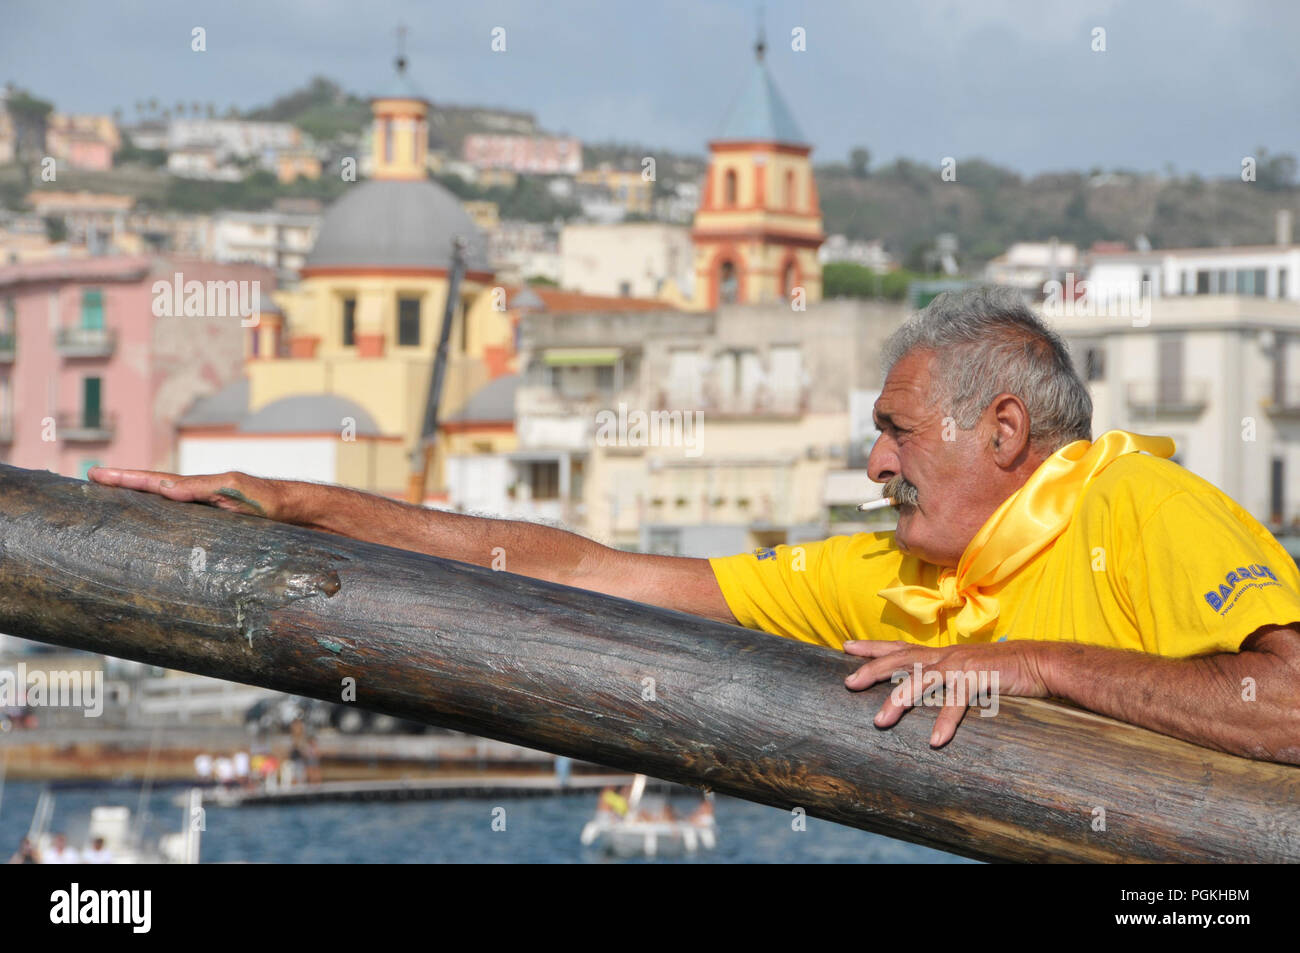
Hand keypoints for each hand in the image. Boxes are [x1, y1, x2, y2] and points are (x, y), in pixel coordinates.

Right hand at [88, 467, 291, 521]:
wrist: (296, 512)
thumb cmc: (269, 500)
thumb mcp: (236, 489)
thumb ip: (204, 488)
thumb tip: (168, 489)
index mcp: (200, 487)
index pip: (156, 481)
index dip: (127, 478)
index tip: (97, 474)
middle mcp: (199, 498)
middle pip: (154, 490)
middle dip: (124, 486)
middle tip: (93, 480)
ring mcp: (205, 512)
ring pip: (165, 507)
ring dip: (137, 504)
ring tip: (108, 501)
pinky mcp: (215, 528)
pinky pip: (181, 524)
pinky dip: (161, 522)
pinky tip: (148, 531)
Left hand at [842, 639, 1051, 747]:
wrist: (1039, 662)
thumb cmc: (1004, 669)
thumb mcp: (967, 670)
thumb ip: (946, 677)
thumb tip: (928, 690)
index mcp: (941, 654)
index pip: (900, 647)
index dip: (873, 646)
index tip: (846, 647)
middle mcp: (945, 656)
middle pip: (900, 659)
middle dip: (872, 670)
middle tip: (848, 683)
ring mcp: (960, 665)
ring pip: (920, 680)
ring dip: (898, 700)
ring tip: (879, 721)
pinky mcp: (978, 678)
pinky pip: (957, 702)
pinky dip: (945, 721)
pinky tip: (935, 741)